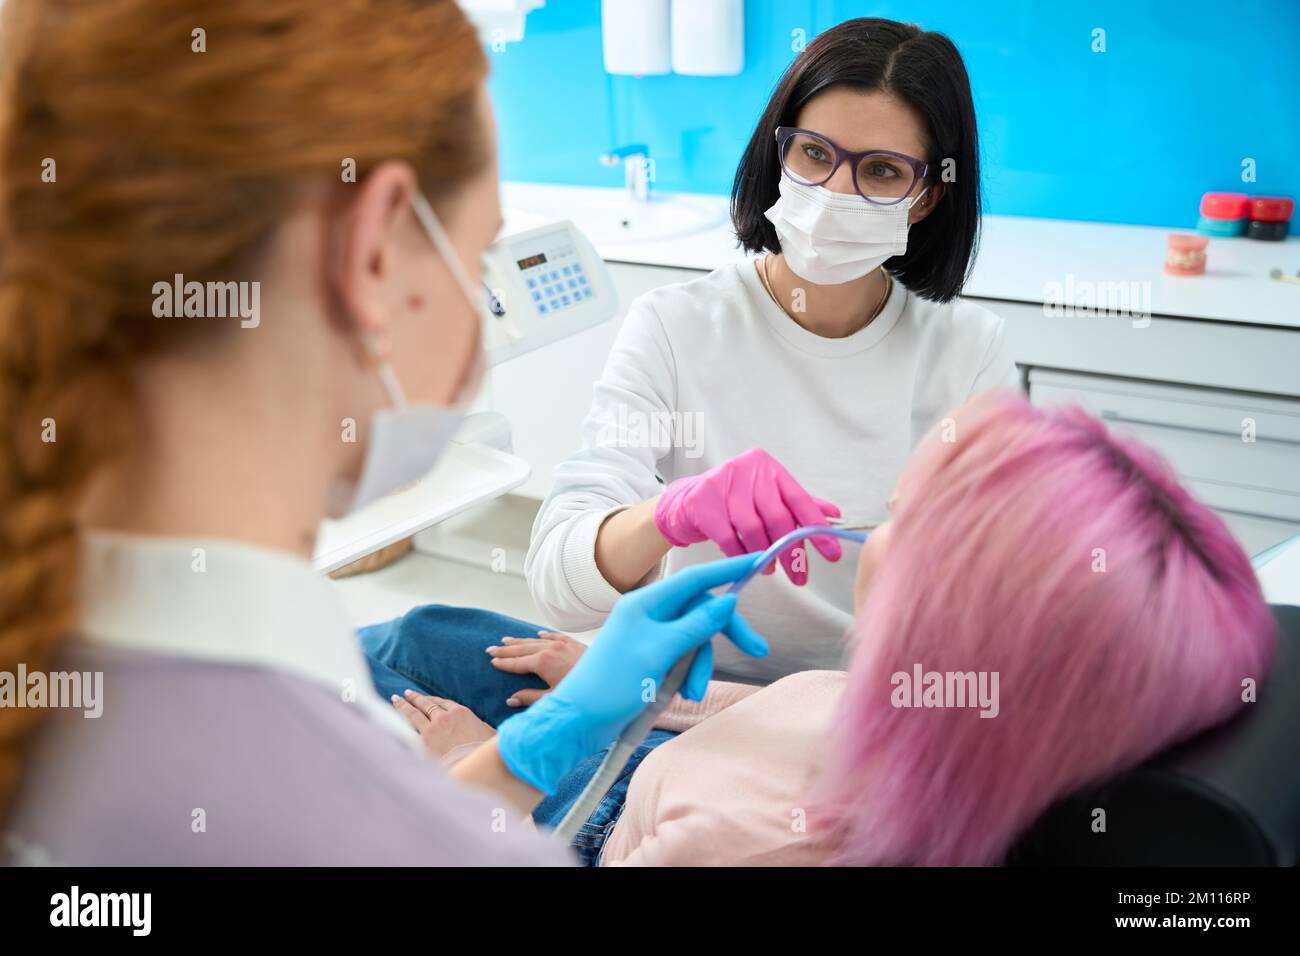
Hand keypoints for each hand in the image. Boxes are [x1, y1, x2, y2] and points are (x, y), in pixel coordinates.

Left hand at [391, 689, 493, 759]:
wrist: (471, 765)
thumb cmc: (483, 751)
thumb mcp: (488, 734)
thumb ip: (479, 727)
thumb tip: (479, 728)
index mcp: (461, 712)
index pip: (443, 702)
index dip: (433, 699)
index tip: (426, 698)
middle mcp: (445, 717)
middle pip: (427, 704)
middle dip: (415, 698)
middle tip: (406, 694)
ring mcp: (432, 728)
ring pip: (414, 713)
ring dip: (404, 705)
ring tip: (396, 699)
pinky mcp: (423, 741)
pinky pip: (409, 729)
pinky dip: (401, 722)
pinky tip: (394, 719)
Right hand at [487, 631, 585, 707]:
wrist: (610, 678)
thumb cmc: (581, 692)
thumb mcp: (553, 698)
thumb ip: (531, 698)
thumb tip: (511, 699)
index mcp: (542, 662)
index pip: (516, 662)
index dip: (503, 662)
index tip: (492, 661)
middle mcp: (550, 649)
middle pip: (522, 649)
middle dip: (506, 649)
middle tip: (491, 649)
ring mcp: (562, 644)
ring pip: (535, 640)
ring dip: (520, 641)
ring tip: (506, 640)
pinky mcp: (574, 643)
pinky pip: (555, 636)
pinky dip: (544, 636)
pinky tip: (539, 635)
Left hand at [495, 555, 767, 792]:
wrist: (579, 721)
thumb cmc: (612, 683)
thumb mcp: (660, 652)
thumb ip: (696, 626)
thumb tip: (727, 601)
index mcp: (646, 602)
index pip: (695, 579)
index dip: (728, 570)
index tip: (757, 560)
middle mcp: (649, 614)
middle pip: (701, 612)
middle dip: (725, 633)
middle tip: (758, 650)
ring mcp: (650, 636)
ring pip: (694, 640)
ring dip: (700, 666)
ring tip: (692, 693)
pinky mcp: (651, 658)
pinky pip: (682, 658)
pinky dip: (687, 675)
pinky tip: (680, 695)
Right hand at [654, 447, 841, 585]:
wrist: (687, 501)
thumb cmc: (733, 501)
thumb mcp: (768, 498)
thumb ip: (798, 506)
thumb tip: (834, 515)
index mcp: (770, 469)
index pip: (800, 500)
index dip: (818, 529)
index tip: (832, 554)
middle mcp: (748, 470)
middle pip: (777, 517)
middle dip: (791, 551)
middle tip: (799, 576)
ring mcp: (723, 483)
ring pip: (753, 528)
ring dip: (764, 555)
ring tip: (769, 569)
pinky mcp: (702, 501)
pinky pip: (727, 536)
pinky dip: (739, 555)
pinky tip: (745, 563)